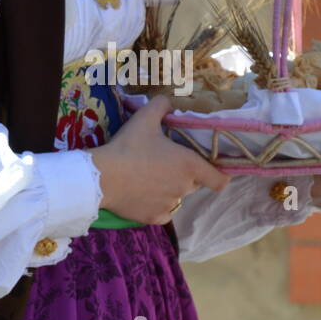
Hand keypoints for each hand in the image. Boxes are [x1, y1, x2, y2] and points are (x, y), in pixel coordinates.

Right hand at [91, 96, 229, 223]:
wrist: (100, 178)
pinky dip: (155, 208)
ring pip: (175, 199)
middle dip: (182, 177)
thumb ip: (161, 106)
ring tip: (146, 181)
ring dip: (167, 191)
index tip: (207, 170)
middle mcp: (184, 188)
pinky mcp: (153, 218)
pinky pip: (162, 214)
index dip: (217, 175)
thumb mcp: (144, 119)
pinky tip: (142, 197)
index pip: (220, 180)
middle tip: (162, 167)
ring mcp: (169, 205)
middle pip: (193, 185)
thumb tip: (168, 101)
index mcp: (189, 165)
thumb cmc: (127, 147)